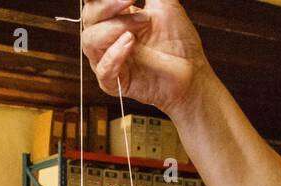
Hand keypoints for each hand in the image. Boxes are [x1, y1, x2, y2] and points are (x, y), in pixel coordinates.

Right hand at [81, 0, 210, 116]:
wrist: (192, 70)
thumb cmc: (177, 39)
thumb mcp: (163, 2)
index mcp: (112, 17)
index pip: (92, 1)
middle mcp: (105, 37)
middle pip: (89, 16)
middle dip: (109, 5)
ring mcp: (107, 60)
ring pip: (90, 40)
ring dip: (116, 26)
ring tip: (143, 23)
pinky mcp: (114, 83)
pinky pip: (104, 69)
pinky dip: (115, 54)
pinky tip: (130, 42)